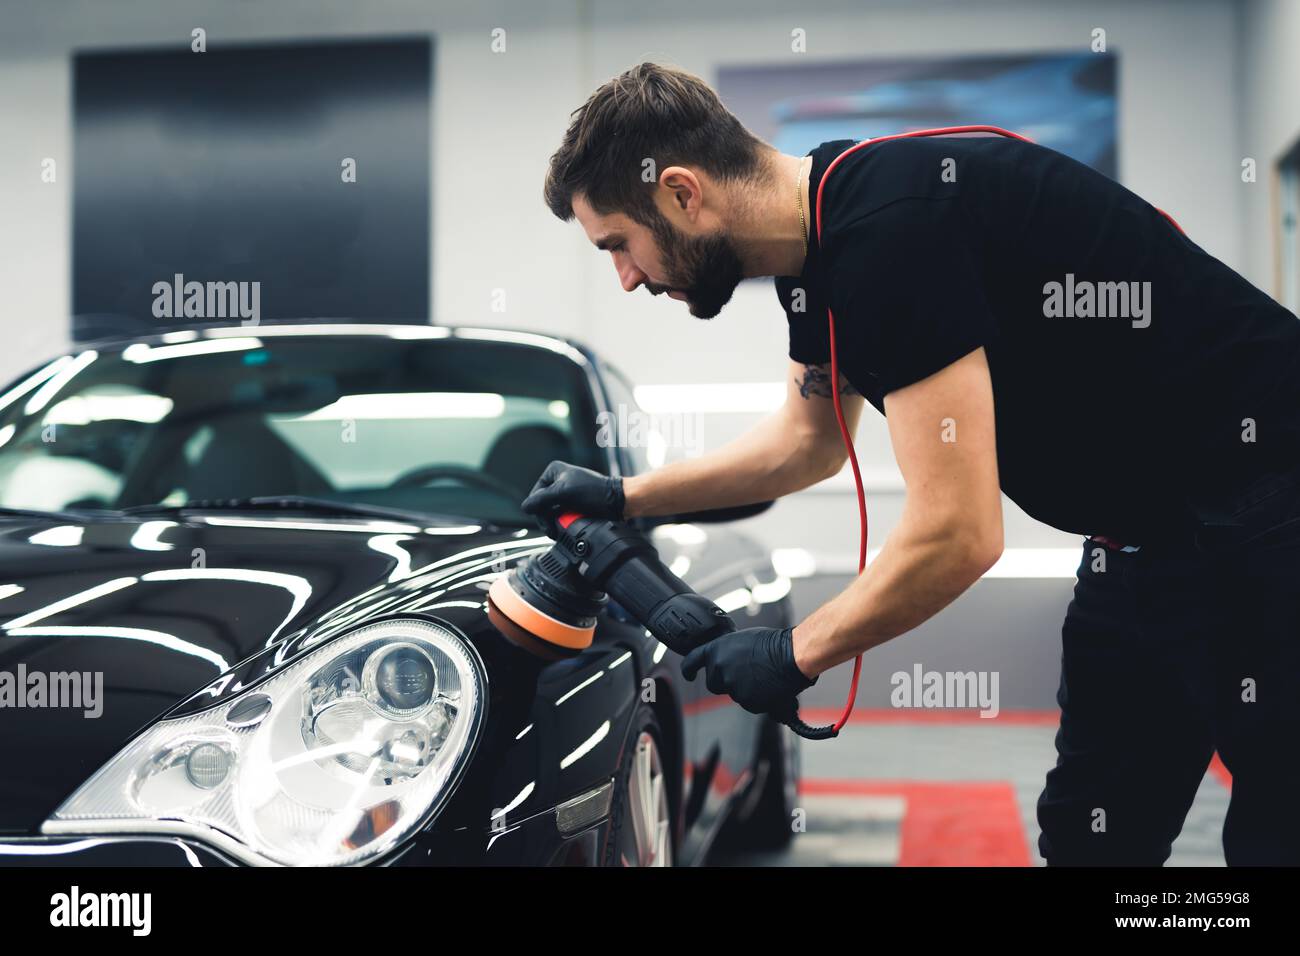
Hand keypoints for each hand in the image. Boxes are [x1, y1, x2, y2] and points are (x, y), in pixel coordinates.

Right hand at [520, 461, 624, 531]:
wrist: (617, 501)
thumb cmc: (595, 493)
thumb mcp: (564, 493)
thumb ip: (542, 500)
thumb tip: (525, 507)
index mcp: (553, 471)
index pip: (535, 495)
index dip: (539, 511)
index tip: (547, 523)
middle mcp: (557, 480)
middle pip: (541, 505)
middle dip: (546, 519)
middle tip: (552, 531)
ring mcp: (564, 493)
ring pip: (549, 512)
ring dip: (553, 523)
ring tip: (558, 532)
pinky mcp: (572, 504)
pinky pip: (560, 516)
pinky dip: (560, 523)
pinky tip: (563, 529)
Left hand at [680, 626, 816, 717]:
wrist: (790, 656)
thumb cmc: (771, 643)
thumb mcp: (741, 640)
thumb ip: (727, 652)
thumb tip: (726, 660)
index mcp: (716, 650)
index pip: (691, 661)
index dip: (688, 669)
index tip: (689, 674)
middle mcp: (720, 669)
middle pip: (713, 684)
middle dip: (724, 681)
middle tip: (742, 674)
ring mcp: (732, 687)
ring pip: (733, 693)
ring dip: (744, 688)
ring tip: (761, 675)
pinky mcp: (746, 701)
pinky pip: (748, 702)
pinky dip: (756, 697)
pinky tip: (767, 686)